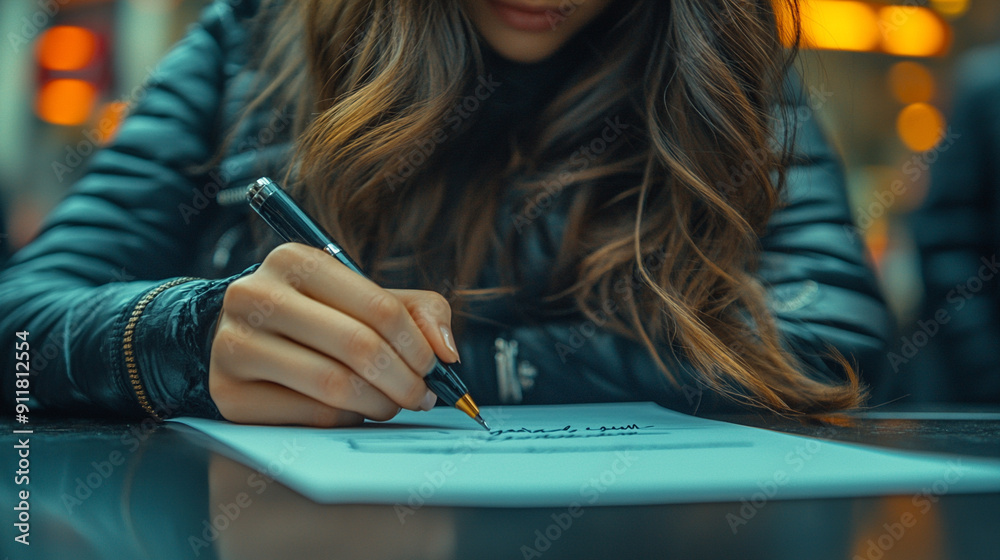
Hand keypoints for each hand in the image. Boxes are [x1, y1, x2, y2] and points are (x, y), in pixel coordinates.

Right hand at [209, 243, 459, 425]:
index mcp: (294, 260)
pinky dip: (345, 419)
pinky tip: (352, 411)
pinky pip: (309, 416)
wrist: (247, 338)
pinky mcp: (228, 393)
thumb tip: (446, 352)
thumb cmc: (321, 315)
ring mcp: (234, 345)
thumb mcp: (369, 297)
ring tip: (392, 405)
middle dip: (404, 380)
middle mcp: (254, 295)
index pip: (379, 307)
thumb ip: (421, 312)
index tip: (434, 368)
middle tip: (422, 396)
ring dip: (379, 404)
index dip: (418, 345)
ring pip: (333, 385)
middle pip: (357, 346)